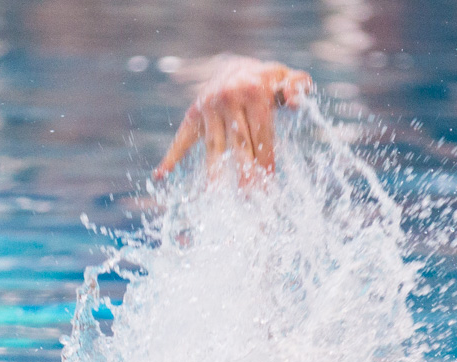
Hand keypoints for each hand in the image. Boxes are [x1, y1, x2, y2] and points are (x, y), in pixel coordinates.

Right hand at [153, 57, 312, 185]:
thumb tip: (295, 102)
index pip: (262, 134)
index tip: (270, 185)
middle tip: (249, 199)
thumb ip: (296, 87)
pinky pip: (182, 139)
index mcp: (253, 92)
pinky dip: (171, 157)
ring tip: (215, 197)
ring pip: (214, 147)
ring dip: (214, 174)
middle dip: (245, 173)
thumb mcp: (285, 77)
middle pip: (239, 144)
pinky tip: (160, 176)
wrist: (234, 66)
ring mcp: (208, 107)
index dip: (267, 160)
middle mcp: (228, 99)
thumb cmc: (266, 81)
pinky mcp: (193, 114)